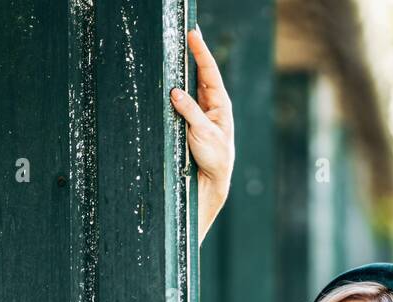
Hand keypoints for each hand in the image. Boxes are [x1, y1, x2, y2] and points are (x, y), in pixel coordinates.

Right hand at [169, 26, 233, 244]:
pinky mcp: (193, 118)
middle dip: (195, 53)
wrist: (212, 178)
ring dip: (186, 68)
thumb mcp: (202, 133)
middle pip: (202, 72)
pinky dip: (179, 86)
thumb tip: (175, 92)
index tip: (193, 34)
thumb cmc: (214, 157)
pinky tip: (172, 77)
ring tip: (179, 48)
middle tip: (188, 33)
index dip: (201, 52)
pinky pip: (185, 98)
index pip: (209, 72)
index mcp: (220, 104)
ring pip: (192, 84)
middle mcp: (213, 103)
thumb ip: (190, 112)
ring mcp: (203, 110)